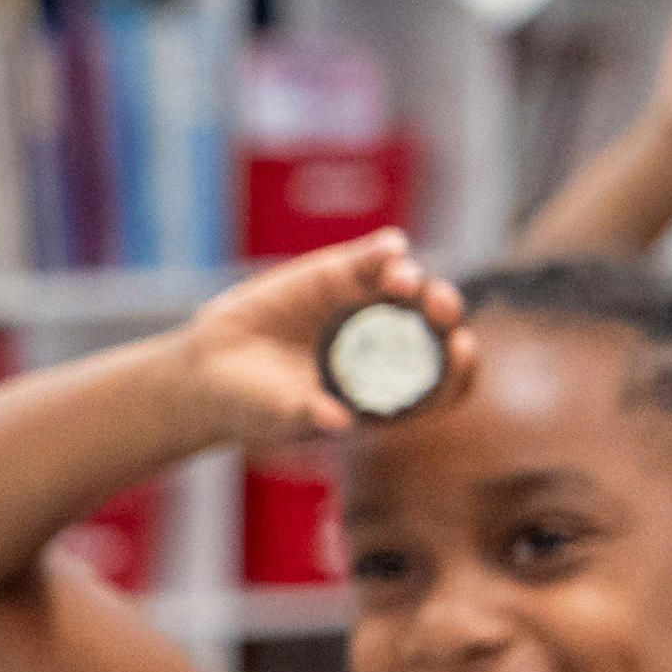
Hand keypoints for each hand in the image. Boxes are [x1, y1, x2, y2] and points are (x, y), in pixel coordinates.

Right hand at [174, 232, 474, 448]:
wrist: (212, 370)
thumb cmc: (255, 406)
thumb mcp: (280, 417)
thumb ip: (310, 415)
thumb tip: (338, 422)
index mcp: (390, 390)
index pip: (443, 381)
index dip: (459, 365)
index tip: (459, 350)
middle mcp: (389, 347)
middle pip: (436, 328)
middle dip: (444, 314)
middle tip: (436, 307)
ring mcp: (367, 308)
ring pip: (412, 289)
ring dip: (417, 282)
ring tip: (401, 281)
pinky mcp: (340, 275)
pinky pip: (375, 258)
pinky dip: (387, 250)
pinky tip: (389, 249)